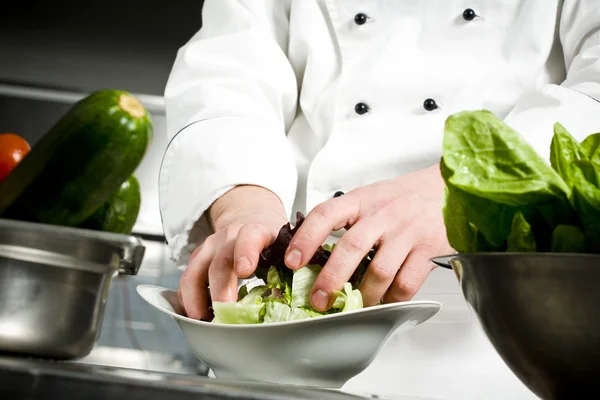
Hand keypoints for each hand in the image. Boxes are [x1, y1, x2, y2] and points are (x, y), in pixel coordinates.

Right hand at [178, 185, 287, 319]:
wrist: (251, 217)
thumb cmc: (271, 241)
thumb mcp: (285, 247)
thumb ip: (292, 269)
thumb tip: (305, 302)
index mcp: (257, 232)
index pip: (250, 236)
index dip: (246, 252)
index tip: (246, 270)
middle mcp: (230, 237)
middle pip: (220, 261)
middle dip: (220, 288)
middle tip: (224, 309)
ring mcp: (211, 248)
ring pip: (195, 271)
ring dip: (196, 298)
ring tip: (203, 319)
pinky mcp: (198, 259)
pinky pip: (187, 280)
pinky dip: (187, 300)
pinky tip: (194, 315)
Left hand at [283, 164, 452, 310]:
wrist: (446, 188)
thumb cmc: (402, 197)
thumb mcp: (369, 197)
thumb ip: (345, 219)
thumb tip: (312, 253)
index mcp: (362, 200)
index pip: (327, 214)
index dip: (306, 238)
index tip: (292, 261)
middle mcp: (383, 214)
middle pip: (351, 248)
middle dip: (331, 279)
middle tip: (319, 300)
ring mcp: (407, 232)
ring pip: (379, 271)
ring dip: (363, 295)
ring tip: (354, 306)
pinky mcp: (429, 250)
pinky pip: (407, 283)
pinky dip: (392, 299)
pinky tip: (384, 301)